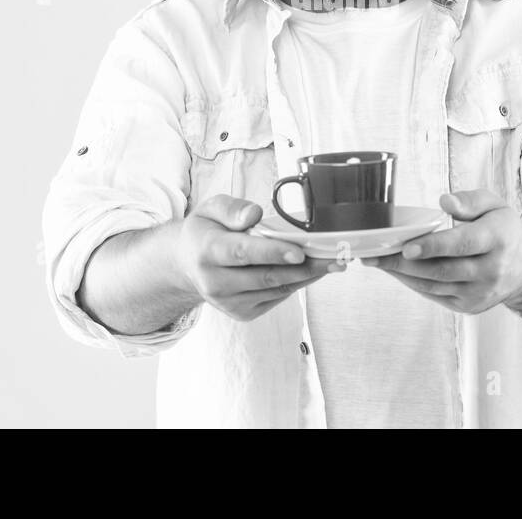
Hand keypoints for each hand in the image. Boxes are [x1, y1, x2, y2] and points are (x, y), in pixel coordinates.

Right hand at [174, 194, 341, 321]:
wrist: (187, 265)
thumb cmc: (205, 231)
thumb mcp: (210, 208)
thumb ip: (232, 208)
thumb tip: (254, 214)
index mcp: (207, 251)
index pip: (243, 253)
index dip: (273, 253)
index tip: (300, 251)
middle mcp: (215, 282)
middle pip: (266, 276)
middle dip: (304, 267)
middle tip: (334, 256)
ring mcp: (228, 302)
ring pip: (276, 289)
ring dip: (307, 276)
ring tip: (332, 261)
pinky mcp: (242, 313)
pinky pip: (277, 298)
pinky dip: (296, 284)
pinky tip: (311, 270)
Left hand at [362, 189, 521, 314]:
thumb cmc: (504, 229)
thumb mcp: (494, 205)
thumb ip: (470, 200)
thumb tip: (444, 202)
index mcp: (498, 239)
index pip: (462, 244)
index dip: (433, 246)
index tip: (407, 246)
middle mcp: (492, 270)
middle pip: (442, 269)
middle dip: (403, 263)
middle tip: (374, 254)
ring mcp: (481, 293)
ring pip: (435, 285)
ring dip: (402, 275)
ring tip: (377, 261)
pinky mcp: (471, 306)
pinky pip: (436, 295)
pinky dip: (413, 284)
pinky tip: (396, 271)